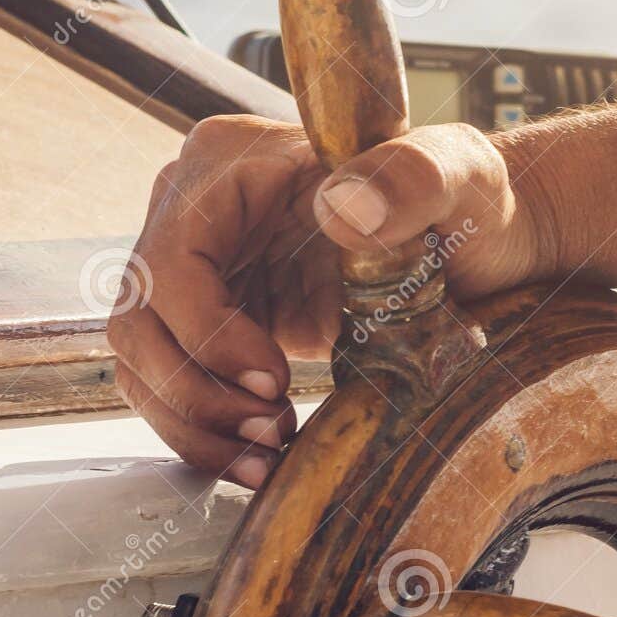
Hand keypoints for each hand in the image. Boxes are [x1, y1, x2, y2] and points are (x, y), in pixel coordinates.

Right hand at [108, 114, 542, 488]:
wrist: (477, 240)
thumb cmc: (463, 196)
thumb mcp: (458, 173)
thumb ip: (411, 175)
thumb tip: (345, 208)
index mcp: (229, 161)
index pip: (170, 259)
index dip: (207, 332)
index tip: (275, 378)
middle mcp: (193, 211)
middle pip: (139, 317)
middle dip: (195, 389)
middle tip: (270, 427)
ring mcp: (199, 269)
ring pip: (141, 359)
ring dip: (192, 421)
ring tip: (265, 451)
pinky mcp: (215, 320)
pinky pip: (171, 383)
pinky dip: (204, 430)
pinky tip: (256, 455)